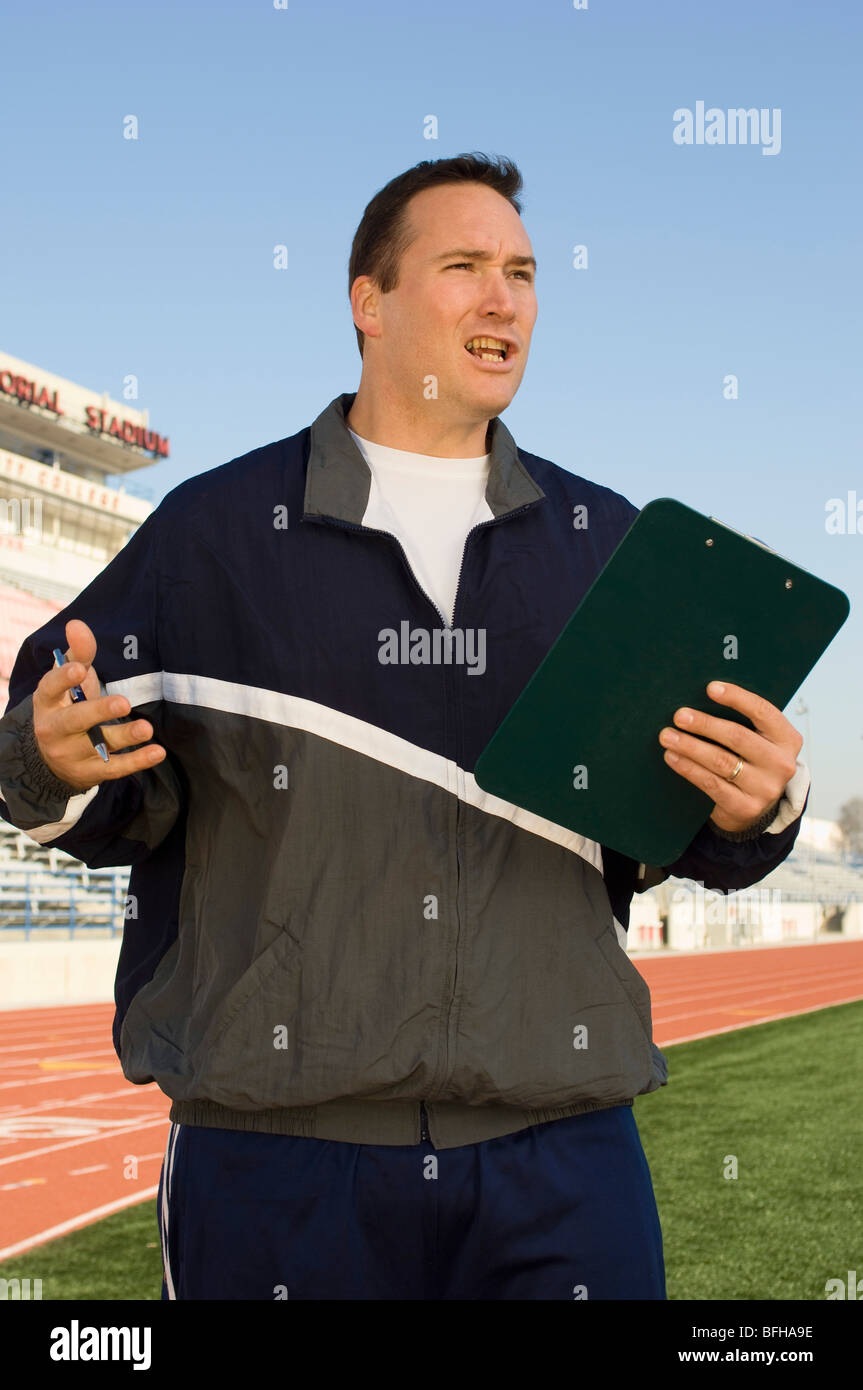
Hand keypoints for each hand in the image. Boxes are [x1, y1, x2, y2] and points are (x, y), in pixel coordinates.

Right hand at [32, 618, 166, 791]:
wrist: (54, 756)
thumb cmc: (69, 704)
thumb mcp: (71, 679)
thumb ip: (78, 652)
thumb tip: (77, 624)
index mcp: (47, 701)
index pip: (51, 688)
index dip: (63, 679)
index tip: (79, 669)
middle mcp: (55, 729)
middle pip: (75, 720)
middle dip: (98, 711)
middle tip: (123, 702)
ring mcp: (72, 754)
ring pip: (99, 746)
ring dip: (124, 736)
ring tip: (147, 728)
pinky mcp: (91, 772)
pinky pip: (115, 768)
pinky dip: (137, 761)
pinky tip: (158, 752)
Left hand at [657, 680, 802, 833]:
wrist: (755, 809)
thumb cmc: (750, 762)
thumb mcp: (758, 741)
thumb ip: (742, 722)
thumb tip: (703, 697)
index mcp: (787, 739)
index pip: (763, 712)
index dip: (737, 698)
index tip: (710, 688)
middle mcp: (781, 764)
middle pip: (737, 737)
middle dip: (704, 724)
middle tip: (679, 716)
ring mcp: (765, 788)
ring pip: (720, 761)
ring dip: (690, 746)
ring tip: (668, 736)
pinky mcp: (745, 807)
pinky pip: (710, 783)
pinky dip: (688, 768)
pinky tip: (672, 757)